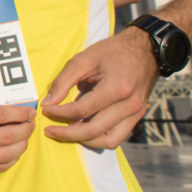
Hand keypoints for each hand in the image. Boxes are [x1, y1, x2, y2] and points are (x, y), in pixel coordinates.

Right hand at [0, 104, 35, 178]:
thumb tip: (13, 114)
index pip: (0, 115)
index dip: (20, 114)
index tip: (29, 112)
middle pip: (6, 137)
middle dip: (25, 131)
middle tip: (30, 126)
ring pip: (4, 155)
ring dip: (21, 147)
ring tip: (24, 140)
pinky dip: (9, 161)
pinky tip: (13, 153)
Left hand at [41, 28, 157, 148]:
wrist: (145, 50)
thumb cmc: (114, 51)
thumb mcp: (84, 59)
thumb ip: (64, 81)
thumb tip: (48, 102)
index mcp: (117, 88)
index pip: (83, 109)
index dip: (61, 113)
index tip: (46, 110)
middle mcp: (130, 105)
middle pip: (94, 130)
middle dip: (68, 134)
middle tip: (50, 131)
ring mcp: (136, 113)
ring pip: (108, 141)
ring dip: (84, 140)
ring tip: (67, 132)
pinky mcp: (137, 116)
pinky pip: (118, 136)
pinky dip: (99, 137)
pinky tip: (84, 129)